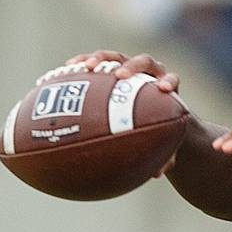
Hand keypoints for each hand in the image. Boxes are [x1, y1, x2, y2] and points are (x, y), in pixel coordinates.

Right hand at [67, 50, 182, 178]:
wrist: (151, 105)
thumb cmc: (159, 124)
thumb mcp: (163, 138)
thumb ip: (164, 153)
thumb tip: (156, 174)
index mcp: (166, 86)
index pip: (171, 79)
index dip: (168, 82)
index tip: (162, 88)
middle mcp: (149, 72)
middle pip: (144, 62)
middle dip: (132, 67)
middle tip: (119, 76)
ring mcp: (129, 66)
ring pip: (115, 56)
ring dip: (100, 59)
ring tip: (84, 68)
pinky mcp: (110, 64)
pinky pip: (94, 62)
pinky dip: (79, 65)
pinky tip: (61, 73)